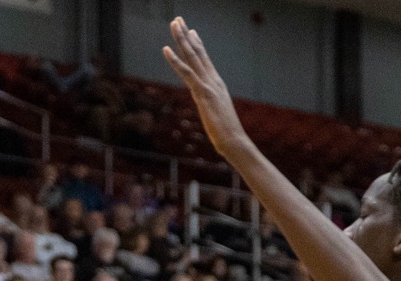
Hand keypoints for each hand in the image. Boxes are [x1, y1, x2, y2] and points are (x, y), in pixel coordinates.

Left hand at [163, 17, 250, 158]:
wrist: (235, 141)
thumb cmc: (226, 133)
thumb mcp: (217, 114)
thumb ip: (212, 106)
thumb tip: (209, 106)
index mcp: (217, 84)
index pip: (205, 60)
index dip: (197, 44)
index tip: (191, 31)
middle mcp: (213, 80)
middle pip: (197, 53)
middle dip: (187, 35)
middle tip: (178, 20)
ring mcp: (208, 85)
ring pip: (192, 57)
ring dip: (181, 39)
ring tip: (174, 24)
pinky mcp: (202, 93)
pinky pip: (186, 73)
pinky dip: (175, 60)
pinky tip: (166, 49)